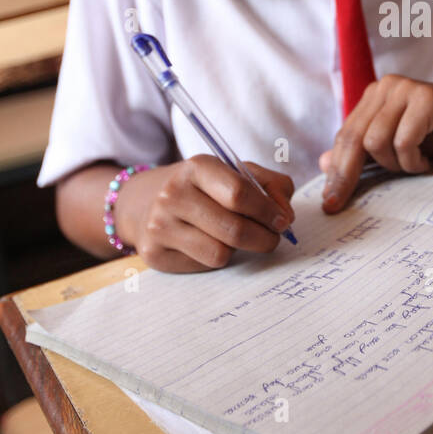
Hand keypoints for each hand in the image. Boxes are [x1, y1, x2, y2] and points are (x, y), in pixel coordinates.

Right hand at [114, 155, 294, 273]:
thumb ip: (272, 186)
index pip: (240, 194)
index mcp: (197, 167)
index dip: (269, 211)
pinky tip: (209, 244)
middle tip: (272, 238)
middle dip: (264, 238)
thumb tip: (286, 216)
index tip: (282, 220)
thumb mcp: (237, 173)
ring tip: (237, 239)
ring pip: (220, 253)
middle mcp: (173, 194)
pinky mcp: (154, 254)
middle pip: (234, 229)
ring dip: (239, 250)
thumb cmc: (205, 188)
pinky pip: (203, 266)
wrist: (146, 202)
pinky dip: (216, 258)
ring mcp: (160, 225)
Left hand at [317, 76, 432, 211]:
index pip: (345, 136)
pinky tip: (427, 160)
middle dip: (346, 175)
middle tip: (340, 203)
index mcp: (375, 96)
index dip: (335, 170)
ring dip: (395, 164)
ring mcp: (406, 89)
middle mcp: (386, 87)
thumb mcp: (399, 148)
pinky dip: (414, 160)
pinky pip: (404, 140)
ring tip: (414, 165)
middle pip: (353, 137)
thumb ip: (364, 154)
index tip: (329, 202)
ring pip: (376, 141)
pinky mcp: (427, 98)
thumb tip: (323, 165)